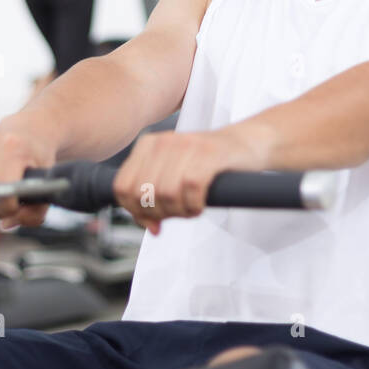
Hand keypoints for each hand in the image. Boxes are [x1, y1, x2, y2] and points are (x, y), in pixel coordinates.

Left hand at [112, 125, 272, 234]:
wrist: (246, 143)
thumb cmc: (208, 163)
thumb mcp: (174, 174)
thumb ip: (155, 197)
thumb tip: (150, 227)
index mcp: (148, 144)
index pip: (122, 187)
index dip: (135, 211)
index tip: (154, 220)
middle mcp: (163, 141)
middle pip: (143, 194)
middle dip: (159, 214)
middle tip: (177, 214)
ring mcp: (186, 146)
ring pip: (165, 194)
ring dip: (179, 212)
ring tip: (191, 208)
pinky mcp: (209, 154)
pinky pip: (190, 189)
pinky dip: (194, 206)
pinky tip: (200, 205)